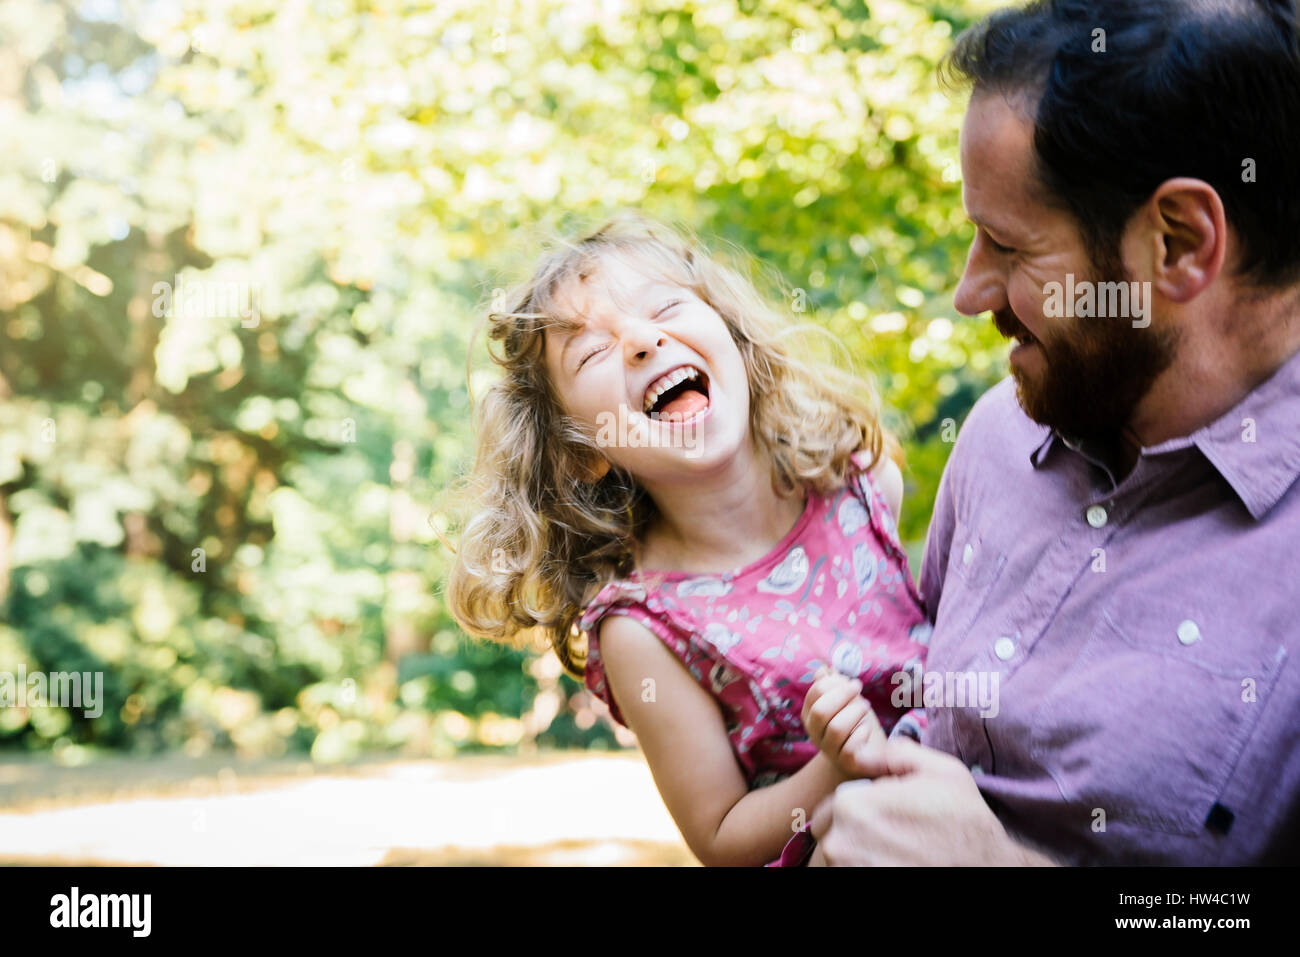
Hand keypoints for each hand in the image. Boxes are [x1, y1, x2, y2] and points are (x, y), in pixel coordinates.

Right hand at [800, 668, 888, 778]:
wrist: (866, 755)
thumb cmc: (854, 722)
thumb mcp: (845, 700)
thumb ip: (833, 685)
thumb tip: (822, 670)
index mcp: (810, 714)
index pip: (815, 693)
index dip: (834, 683)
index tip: (851, 682)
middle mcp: (815, 733)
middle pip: (820, 711)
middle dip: (843, 695)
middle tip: (858, 688)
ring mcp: (829, 749)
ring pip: (836, 728)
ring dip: (854, 712)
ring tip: (865, 707)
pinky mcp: (846, 762)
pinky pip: (850, 747)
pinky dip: (861, 733)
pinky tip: (866, 728)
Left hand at [805, 736, 1055, 865]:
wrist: (988, 869)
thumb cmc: (965, 823)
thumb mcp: (941, 771)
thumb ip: (894, 754)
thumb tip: (860, 754)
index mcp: (851, 805)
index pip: (832, 807)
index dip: (860, 809)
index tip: (886, 816)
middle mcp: (839, 843)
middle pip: (829, 836)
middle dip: (852, 834)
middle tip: (890, 838)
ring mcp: (847, 871)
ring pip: (835, 861)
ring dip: (855, 856)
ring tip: (892, 854)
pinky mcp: (857, 886)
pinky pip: (846, 874)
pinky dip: (864, 869)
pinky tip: (894, 866)